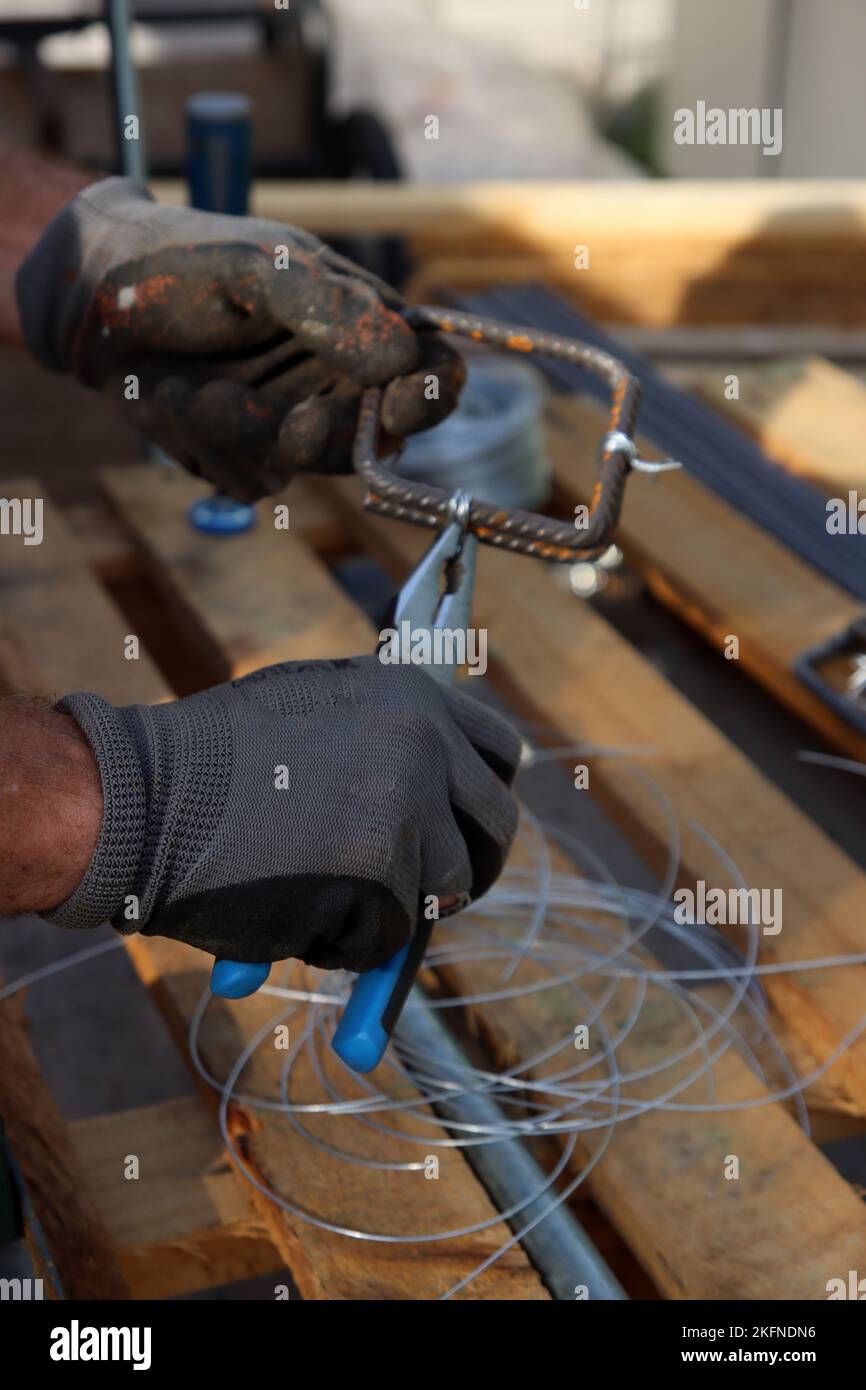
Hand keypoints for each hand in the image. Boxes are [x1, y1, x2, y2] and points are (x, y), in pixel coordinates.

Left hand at [15, 178, 464, 500]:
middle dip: (326, 437)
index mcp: (365, 327)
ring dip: (243, 433)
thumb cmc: (185, 264)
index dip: (431, 399)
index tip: (398, 410)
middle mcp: (340, 382)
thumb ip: (334, 311)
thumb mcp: (263, 270)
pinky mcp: (247, 456)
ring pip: (302, 466)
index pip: (434, 372)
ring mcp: (294, 424)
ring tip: (193, 388)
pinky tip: (177, 404)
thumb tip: (403, 358)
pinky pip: (249, 481)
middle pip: (373, 442)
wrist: (96, 301)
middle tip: (293, 424)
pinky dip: (207, 446)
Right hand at [47, 657, 520, 972]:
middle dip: (469, 868)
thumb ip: (384, 736)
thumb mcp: (315, 708)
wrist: (138, 797)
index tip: (465, 830)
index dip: (484, 799)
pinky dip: (345, 944)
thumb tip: (442, 793)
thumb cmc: (210, 763)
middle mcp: (424, 741)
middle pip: (497, 828)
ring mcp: (405, 809)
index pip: (501, 752)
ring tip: (319, 892)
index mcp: (411, 694)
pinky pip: (389, 940)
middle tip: (432, 894)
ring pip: (444, 890)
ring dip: (393, 908)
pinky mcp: (380, 877)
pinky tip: (289, 910)